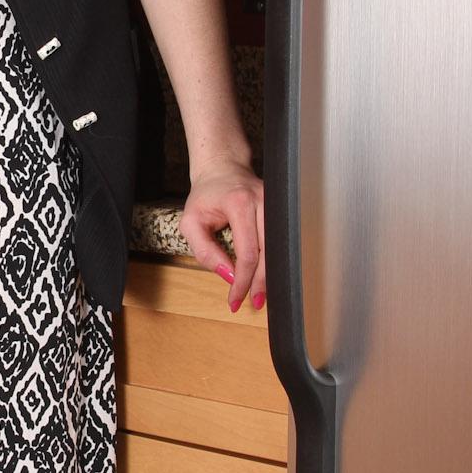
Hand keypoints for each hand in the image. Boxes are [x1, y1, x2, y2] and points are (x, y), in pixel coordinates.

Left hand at [179, 150, 264, 313]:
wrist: (222, 169)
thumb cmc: (205, 196)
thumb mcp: (190, 223)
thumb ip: (205, 251)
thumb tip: (229, 276)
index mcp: (240, 203)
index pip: (248, 252)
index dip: (243, 280)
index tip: (235, 298)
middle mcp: (263, 202)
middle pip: (269, 253)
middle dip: (261, 283)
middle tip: (253, 303)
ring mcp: (276, 204)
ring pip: (279, 248)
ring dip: (270, 274)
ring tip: (261, 295)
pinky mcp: (280, 209)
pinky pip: (280, 240)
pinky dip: (273, 260)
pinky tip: (267, 275)